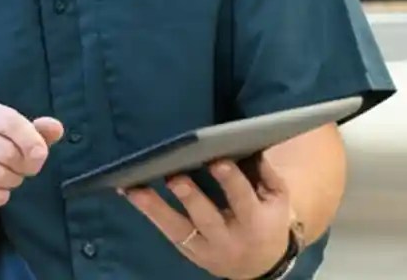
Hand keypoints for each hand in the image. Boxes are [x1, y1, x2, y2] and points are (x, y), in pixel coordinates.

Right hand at [0, 101, 63, 217]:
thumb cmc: (4, 152)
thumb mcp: (25, 139)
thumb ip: (41, 132)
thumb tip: (55, 128)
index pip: (12, 122)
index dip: (31, 143)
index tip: (39, 157)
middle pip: (7, 153)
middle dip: (22, 168)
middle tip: (21, 171)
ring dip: (10, 183)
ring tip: (8, 180)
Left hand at [121, 155, 293, 279]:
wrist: (259, 264)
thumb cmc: (266, 219)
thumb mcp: (276, 198)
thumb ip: (265, 172)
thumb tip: (246, 143)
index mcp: (255, 222)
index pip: (242, 200)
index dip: (230, 181)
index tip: (217, 160)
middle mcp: (229, 239)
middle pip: (207, 218)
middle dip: (191, 197)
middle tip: (174, 177)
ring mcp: (206, 249)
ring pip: (178, 229)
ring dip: (155, 208)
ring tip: (134, 188)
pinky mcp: (188, 252)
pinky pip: (167, 232)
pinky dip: (148, 212)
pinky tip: (130, 192)